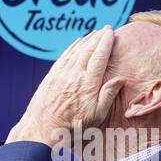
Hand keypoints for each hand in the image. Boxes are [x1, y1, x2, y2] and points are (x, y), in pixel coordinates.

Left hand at [7, 26, 124, 145]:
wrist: (40, 132)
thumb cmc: (71, 127)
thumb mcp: (96, 116)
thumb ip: (108, 95)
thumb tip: (120, 79)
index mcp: (87, 83)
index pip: (99, 56)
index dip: (105, 42)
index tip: (111, 32)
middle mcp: (73, 75)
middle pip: (87, 50)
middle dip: (97, 37)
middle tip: (105, 28)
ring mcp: (60, 75)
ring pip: (74, 51)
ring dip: (85, 40)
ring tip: (93, 33)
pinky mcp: (50, 78)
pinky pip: (62, 57)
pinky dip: (71, 48)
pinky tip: (76, 43)